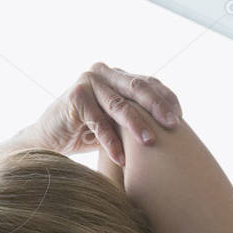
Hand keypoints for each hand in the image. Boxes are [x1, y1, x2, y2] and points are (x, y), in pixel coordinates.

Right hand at [31, 62, 182, 165]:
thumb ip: (139, 118)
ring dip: (136, 125)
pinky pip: (97, 121)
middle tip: (174, 125)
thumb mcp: (118, 124)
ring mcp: (88, 81)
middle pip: (138, 88)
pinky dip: (110, 141)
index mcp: (119, 77)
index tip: (181, 119)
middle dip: (158, 107)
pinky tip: (121, 159)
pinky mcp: (74, 96)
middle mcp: (105, 73)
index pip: (150, 83)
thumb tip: (177, 133)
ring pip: (118, 104)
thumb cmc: (89, 134)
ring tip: (151, 143)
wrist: (51, 139)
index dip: (167, 99)